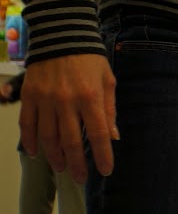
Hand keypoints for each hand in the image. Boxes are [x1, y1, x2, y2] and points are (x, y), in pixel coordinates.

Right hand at [20, 54, 118, 183]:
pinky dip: (30, 141)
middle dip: (77, 163)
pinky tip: (35, 153)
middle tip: (80, 178)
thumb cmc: (90, 60)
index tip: (106, 171)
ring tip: (61, 168)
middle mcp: (67, 101)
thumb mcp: (108, 81)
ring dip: (54, 156)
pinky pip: (27, 124)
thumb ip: (109, 110)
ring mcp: (45, 99)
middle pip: (70, 141)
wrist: (62, 36)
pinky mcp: (29, 96)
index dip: (102, 155)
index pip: (98, 134)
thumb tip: (113, 137)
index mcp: (91, 98)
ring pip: (47, 136)